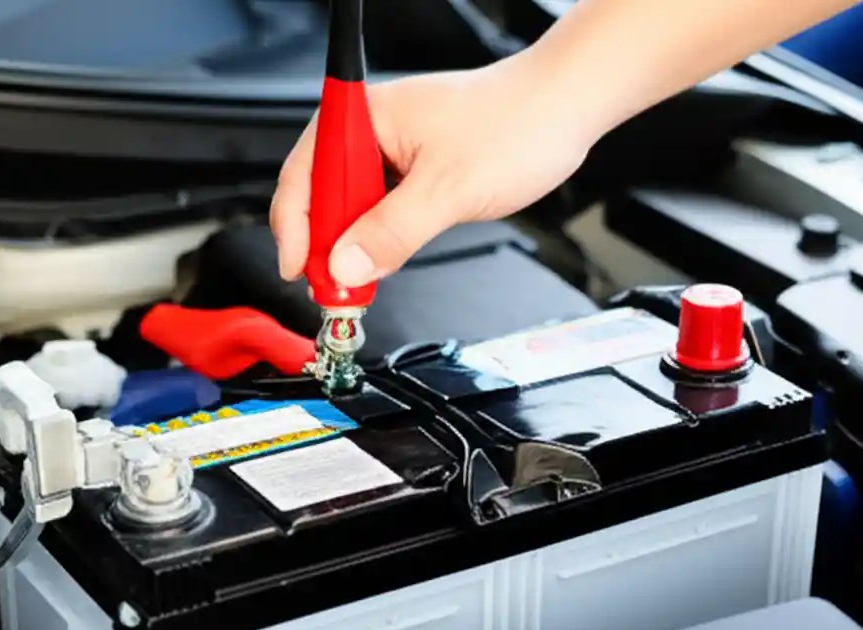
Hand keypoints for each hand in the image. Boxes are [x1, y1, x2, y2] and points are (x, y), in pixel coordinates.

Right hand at [270, 52, 604, 285]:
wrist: (565, 108)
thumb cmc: (518, 123)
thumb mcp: (449, 189)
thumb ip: (393, 232)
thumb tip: (348, 267)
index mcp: (365, 118)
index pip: (305, 176)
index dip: (297, 229)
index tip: (302, 271)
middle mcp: (370, 129)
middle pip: (320, 193)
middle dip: (326, 244)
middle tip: (335, 288)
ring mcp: (389, 147)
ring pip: (350, 204)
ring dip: (353, 243)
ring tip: (361, 278)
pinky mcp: (410, 166)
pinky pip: (377, 206)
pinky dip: (377, 236)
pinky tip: (384, 255)